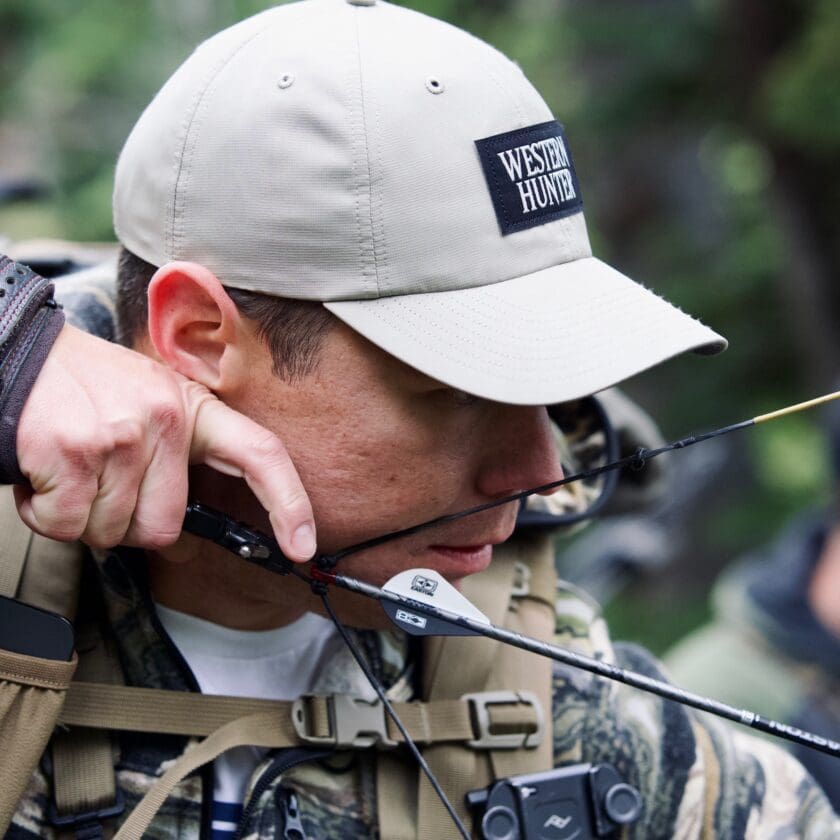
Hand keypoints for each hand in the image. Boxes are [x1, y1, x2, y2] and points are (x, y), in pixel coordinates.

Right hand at [13, 324, 315, 558]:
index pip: (262, 455)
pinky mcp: (74, 453)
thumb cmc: (88, 390)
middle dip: (126, 523)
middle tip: (99, 486)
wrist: (19, 355)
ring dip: (82, 517)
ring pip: (112, 531)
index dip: (290, 503)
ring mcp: (122, 436)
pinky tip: (43, 478)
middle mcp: (166, 420)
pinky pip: (67, 526)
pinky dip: (45, 515)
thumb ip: (178, 459)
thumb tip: (183, 533)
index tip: (301, 546)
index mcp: (194, 409)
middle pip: (165, 527)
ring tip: (71, 470)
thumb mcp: (152, 403)